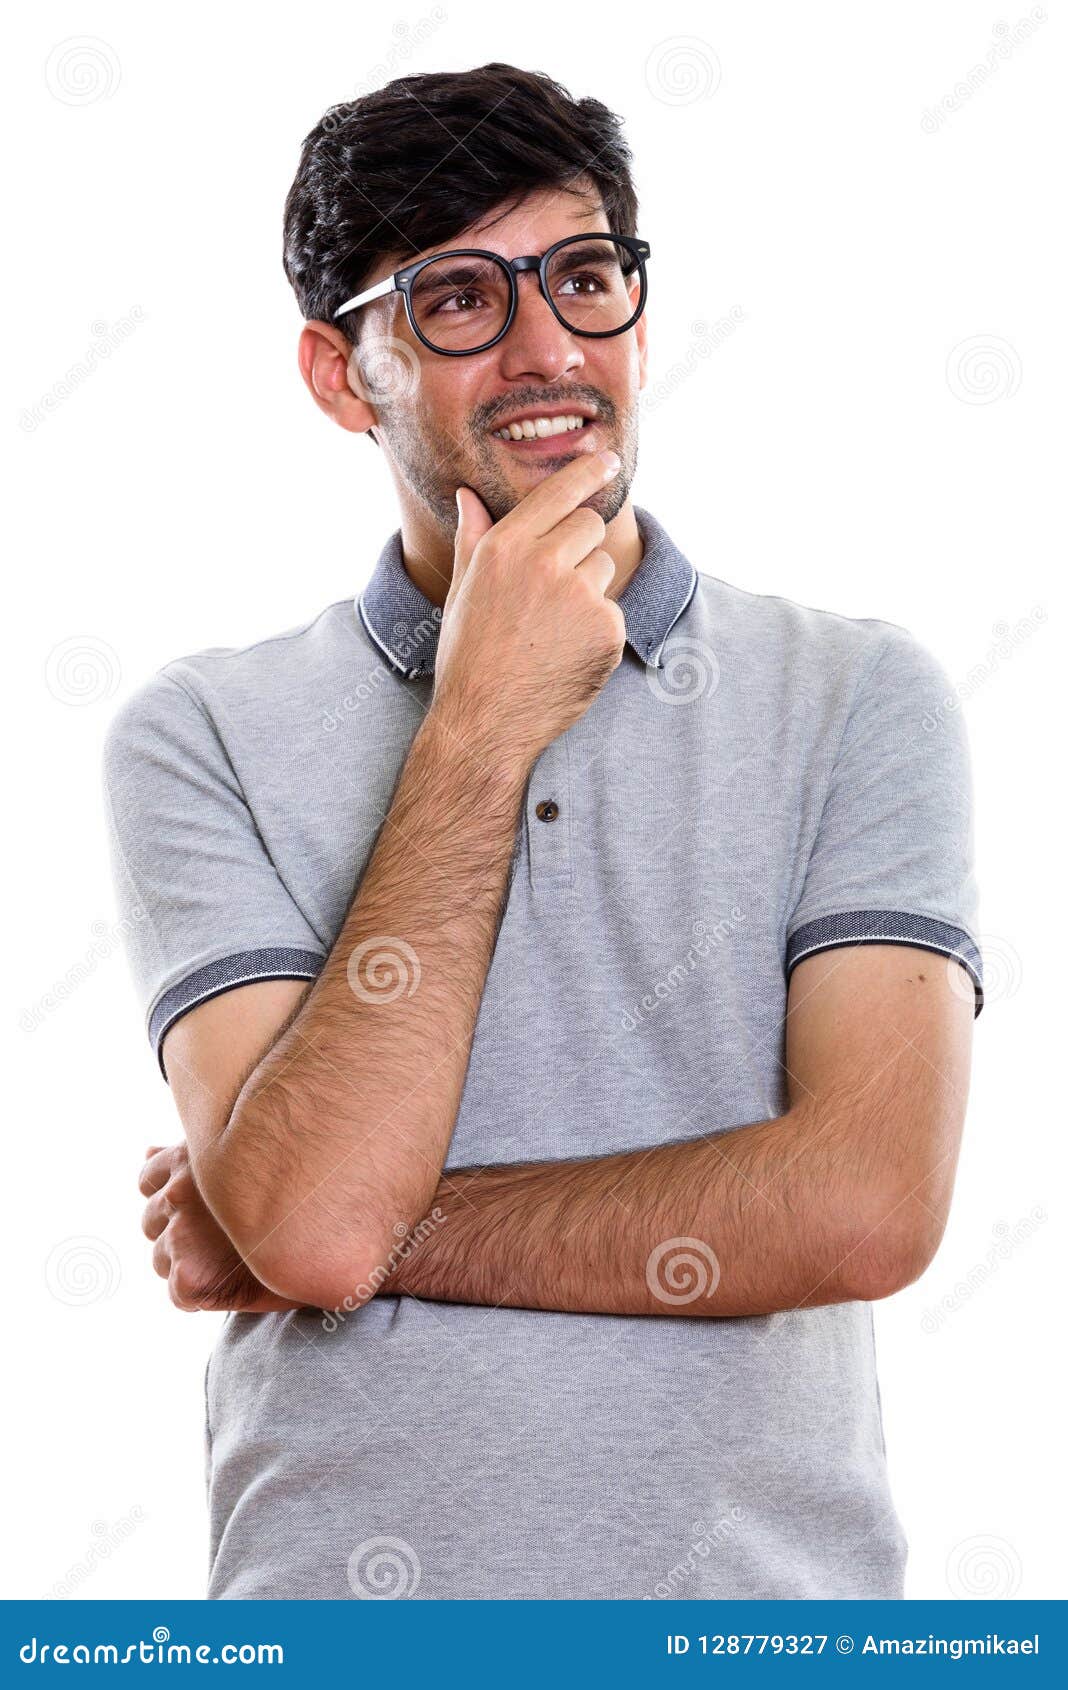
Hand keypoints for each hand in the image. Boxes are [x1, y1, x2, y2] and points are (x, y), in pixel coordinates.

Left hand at [138, 1142, 303, 1312]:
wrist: (336, 1238)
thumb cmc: (300, 1192)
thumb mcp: (244, 1155)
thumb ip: (192, 1154)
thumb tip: (147, 1151)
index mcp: (188, 1157)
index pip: (149, 1180)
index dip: (175, 1200)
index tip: (205, 1211)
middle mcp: (179, 1192)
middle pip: (151, 1222)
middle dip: (179, 1234)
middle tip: (224, 1242)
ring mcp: (182, 1234)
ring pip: (161, 1260)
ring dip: (188, 1265)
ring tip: (234, 1263)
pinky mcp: (190, 1275)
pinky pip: (180, 1293)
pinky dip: (204, 1296)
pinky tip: (240, 1283)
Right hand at [432, 450, 625, 769]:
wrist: (486, 721)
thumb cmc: (468, 658)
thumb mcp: (461, 592)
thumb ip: (473, 539)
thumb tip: (467, 496)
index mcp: (504, 547)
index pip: (558, 492)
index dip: (588, 471)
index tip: (606, 459)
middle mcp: (543, 561)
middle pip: (590, 526)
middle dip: (580, 548)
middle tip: (554, 592)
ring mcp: (579, 594)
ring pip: (604, 569)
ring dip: (589, 591)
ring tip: (552, 631)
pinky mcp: (606, 627)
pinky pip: (612, 612)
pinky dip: (597, 631)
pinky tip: (566, 655)